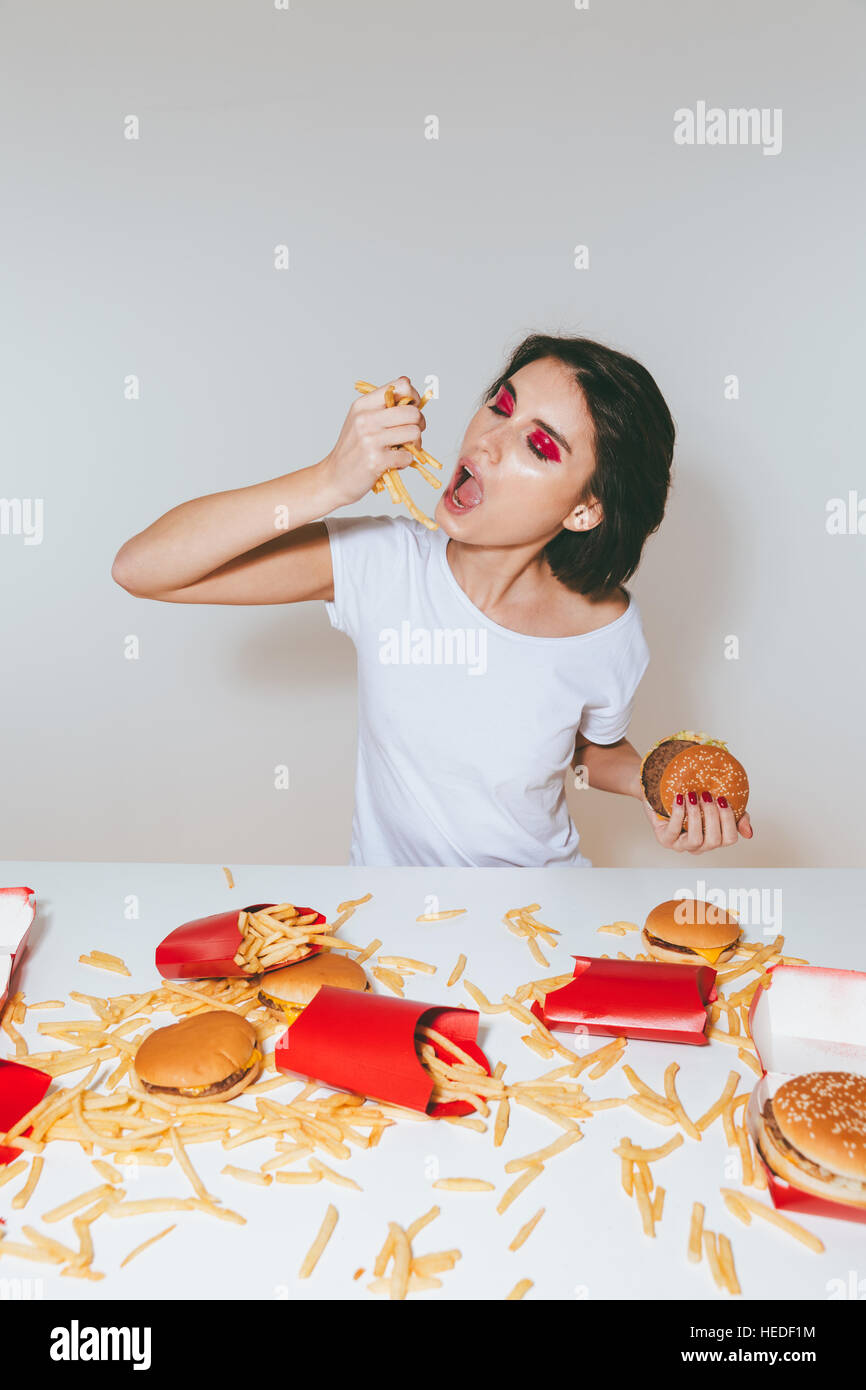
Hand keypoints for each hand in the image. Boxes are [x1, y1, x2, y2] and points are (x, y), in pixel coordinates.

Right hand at [319, 376, 426, 508]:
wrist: (334, 478)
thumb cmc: (352, 449)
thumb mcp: (360, 420)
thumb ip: (383, 405)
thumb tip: (410, 388)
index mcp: (363, 405)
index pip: (402, 386)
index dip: (414, 398)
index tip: (411, 410)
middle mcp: (365, 419)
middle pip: (413, 412)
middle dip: (419, 424)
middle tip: (411, 435)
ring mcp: (370, 439)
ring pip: (414, 433)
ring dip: (414, 445)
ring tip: (402, 450)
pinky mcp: (376, 460)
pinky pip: (408, 457)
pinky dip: (405, 462)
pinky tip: (393, 463)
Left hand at [641, 790, 753, 853]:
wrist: (664, 791)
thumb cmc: (693, 800)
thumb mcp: (718, 805)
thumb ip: (737, 817)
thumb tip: (749, 834)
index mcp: (714, 838)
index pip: (730, 839)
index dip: (729, 820)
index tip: (722, 799)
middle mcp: (699, 846)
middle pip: (714, 841)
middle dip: (712, 816)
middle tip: (707, 795)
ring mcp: (681, 845)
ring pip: (695, 840)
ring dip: (696, 816)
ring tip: (692, 796)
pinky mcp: (665, 839)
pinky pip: (674, 832)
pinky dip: (678, 814)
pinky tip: (680, 799)